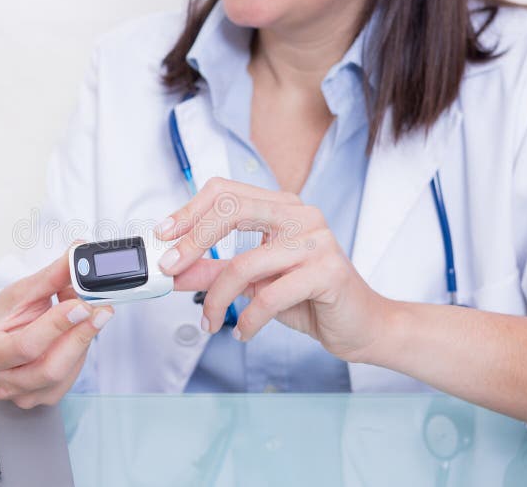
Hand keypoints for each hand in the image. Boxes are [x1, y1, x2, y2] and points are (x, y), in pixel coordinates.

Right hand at [0, 249, 112, 407]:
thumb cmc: (5, 319)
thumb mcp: (22, 292)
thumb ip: (51, 276)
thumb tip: (78, 253)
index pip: (25, 345)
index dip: (56, 326)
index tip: (81, 305)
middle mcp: (4, 382)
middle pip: (50, 367)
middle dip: (80, 335)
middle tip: (102, 309)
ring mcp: (26, 396)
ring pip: (65, 373)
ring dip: (84, 340)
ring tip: (90, 311)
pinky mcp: (47, 397)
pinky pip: (72, 376)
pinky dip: (81, 350)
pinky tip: (81, 330)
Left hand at [155, 177, 393, 362]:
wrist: (362, 325)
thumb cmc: (310, 298)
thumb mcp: (253, 282)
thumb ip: (214, 272)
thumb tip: (173, 270)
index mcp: (281, 207)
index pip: (225, 192)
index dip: (188, 212)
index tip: (164, 238)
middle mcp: (301, 214)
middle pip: (230, 210)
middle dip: (192, 242)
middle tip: (170, 270)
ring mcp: (317, 240)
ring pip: (244, 264)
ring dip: (216, 299)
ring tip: (210, 321)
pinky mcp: (327, 272)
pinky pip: (269, 296)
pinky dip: (247, 320)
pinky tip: (243, 332)